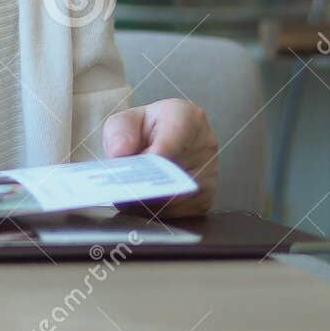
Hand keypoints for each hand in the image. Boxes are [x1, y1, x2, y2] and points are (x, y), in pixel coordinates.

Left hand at [102, 98, 218, 217]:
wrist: (160, 140)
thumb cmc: (143, 129)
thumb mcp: (125, 120)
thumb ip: (119, 131)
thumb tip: (120, 153)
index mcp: (187, 117)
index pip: (175, 139)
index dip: (156, 158)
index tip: (139, 168)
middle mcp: (206, 145)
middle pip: (175, 173)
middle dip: (147, 183)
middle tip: (123, 189)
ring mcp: (210, 173)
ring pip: (178, 198)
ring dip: (150, 201)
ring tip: (128, 197)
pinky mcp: (205, 198)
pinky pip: (180, 213)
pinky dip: (157, 212)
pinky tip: (141, 204)